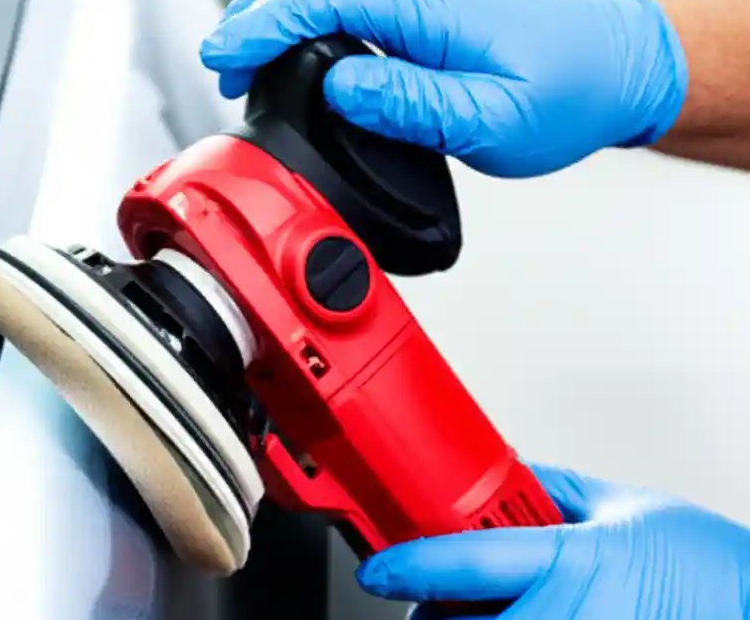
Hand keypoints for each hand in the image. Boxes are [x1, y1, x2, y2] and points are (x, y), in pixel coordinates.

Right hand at [199, 0, 687, 177]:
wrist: (621, 61)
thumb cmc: (569, 91)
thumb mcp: (493, 119)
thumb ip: (411, 104)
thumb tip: (341, 89)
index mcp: (432, 3)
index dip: (263, 24)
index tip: (222, 53)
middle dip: (251, 17)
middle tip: (219, 66)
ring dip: (277, 18)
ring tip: (244, 68)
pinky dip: (309, 20)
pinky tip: (298, 54)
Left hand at [355, 464, 749, 618]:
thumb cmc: (704, 564)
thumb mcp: (618, 505)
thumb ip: (548, 489)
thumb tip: (491, 475)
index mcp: (576, 561)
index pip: (462, 562)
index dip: (405, 564)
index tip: (376, 567)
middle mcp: (571, 618)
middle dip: (428, 614)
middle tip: (424, 596)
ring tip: (470, 614)